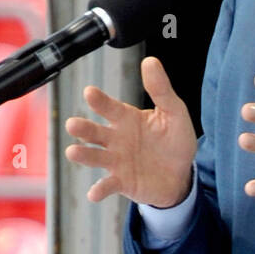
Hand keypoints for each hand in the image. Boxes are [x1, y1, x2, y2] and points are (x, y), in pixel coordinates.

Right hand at [64, 56, 196, 205]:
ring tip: (73, 152)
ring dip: (83, 155)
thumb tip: (150, 61)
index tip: (89, 93)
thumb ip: (161, 89)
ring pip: (95, 157)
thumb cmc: (175, 141)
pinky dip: (99, 189)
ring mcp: (116, 161)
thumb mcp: (174, 112)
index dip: (99, 101)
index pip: (109, 107)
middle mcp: (116, 139)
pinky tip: (94, 193)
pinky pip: (107, 185)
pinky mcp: (121, 182)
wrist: (181, 175)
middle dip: (82, 128)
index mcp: (127, 119)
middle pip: (94, 132)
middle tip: (72, 124)